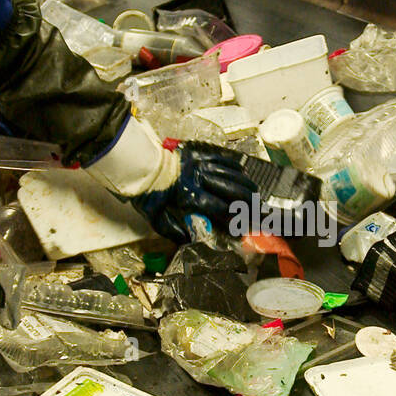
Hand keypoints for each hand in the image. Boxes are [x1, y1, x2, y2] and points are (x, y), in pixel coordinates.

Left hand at [132, 143, 259, 242]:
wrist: (137, 167)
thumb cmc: (147, 194)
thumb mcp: (156, 218)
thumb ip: (174, 230)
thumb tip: (190, 240)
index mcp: (190, 195)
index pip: (218, 207)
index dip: (233, 217)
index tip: (242, 224)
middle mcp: (198, 178)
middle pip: (229, 188)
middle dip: (246, 198)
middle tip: (258, 206)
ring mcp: (199, 164)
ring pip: (228, 172)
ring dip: (243, 182)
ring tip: (255, 190)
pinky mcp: (196, 154)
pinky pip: (219, 158)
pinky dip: (232, 164)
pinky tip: (241, 170)